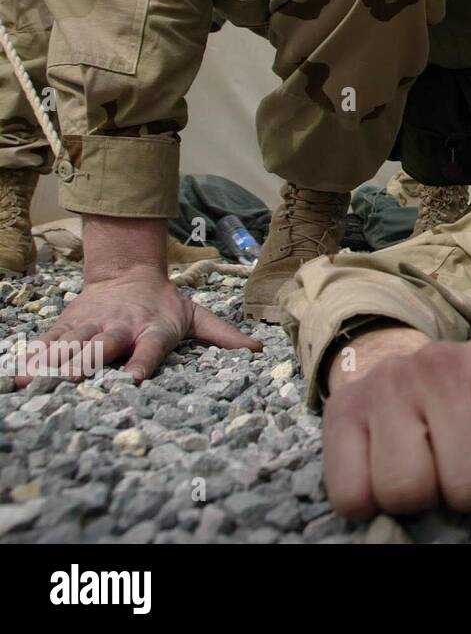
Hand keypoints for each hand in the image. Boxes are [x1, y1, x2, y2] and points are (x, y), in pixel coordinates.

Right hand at [17, 265, 260, 384]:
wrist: (127, 272)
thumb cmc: (164, 303)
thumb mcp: (196, 315)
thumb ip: (224, 336)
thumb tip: (259, 351)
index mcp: (152, 328)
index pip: (148, 348)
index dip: (142, 361)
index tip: (135, 377)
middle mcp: (120, 327)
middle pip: (103, 346)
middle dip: (89, 364)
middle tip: (75, 381)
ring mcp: (91, 326)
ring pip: (71, 345)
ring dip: (55, 364)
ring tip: (39, 384)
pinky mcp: (68, 325)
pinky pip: (48, 343)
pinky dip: (33, 359)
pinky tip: (20, 377)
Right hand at [323, 330, 470, 517]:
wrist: (391, 364)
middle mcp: (439, 364)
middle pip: (470, 480)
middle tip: (465, 479)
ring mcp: (386, 387)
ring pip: (408, 492)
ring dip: (422, 503)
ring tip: (428, 476)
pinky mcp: (340, 415)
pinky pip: (355, 496)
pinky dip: (371, 503)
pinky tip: (384, 475)